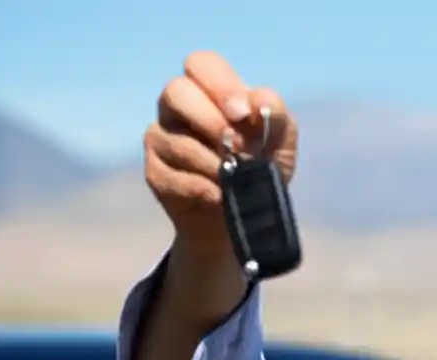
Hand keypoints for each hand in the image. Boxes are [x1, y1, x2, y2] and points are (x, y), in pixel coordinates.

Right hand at [144, 50, 298, 262]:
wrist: (246, 218)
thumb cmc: (263, 171)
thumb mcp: (281, 145)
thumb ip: (276, 117)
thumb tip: (259, 99)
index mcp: (211, 92)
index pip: (201, 63)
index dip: (219, 84)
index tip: (242, 114)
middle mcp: (179, 108)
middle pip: (175, 90)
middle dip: (208, 118)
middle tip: (235, 146)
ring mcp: (161, 137)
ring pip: (172, 138)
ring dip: (210, 161)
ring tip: (233, 178)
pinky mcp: (154, 170)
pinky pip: (168, 173)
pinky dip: (199, 186)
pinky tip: (218, 195)